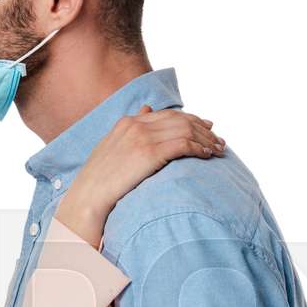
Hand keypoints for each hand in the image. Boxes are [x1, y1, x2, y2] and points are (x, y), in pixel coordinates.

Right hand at [57, 106, 223, 241]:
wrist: (88, 197)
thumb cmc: (99, 181)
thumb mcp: (112, 148)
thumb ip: (130, 129)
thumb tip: (147, 109)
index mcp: (127, 123)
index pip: (168, 114)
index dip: (190, 119)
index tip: (205, 128)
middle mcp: (136, 125)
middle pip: (180, 119)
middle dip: (203, 129)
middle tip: (218, 140)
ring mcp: (142, 137)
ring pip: (185, 130)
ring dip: (205, 139)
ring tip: (218, 149)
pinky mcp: (149, 152)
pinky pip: (183, 144)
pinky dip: (199, 148)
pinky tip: (207, 155)